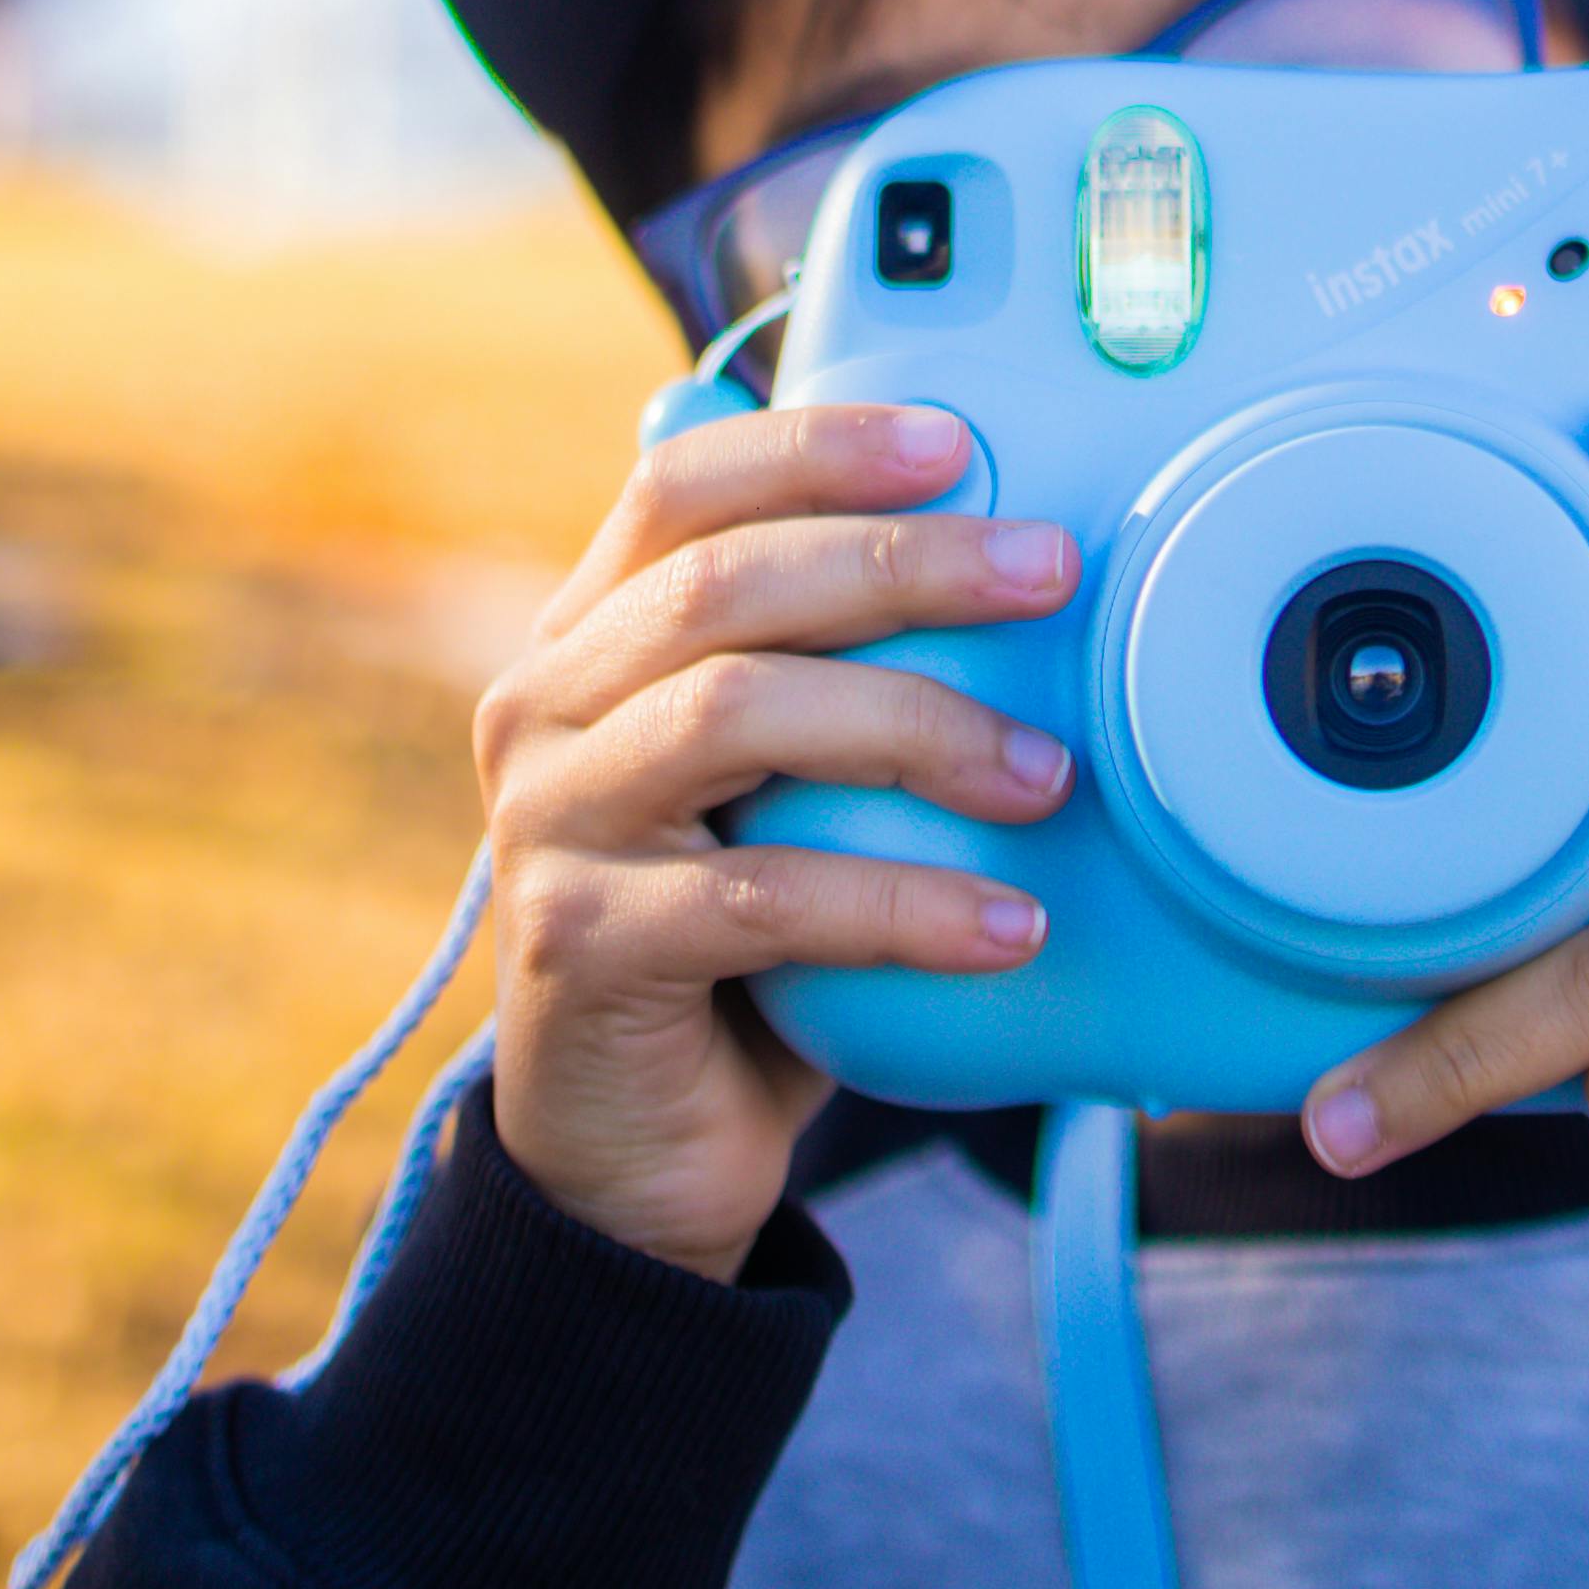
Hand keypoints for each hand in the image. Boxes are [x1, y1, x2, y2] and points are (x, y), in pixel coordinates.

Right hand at [473, 399, 1075, 1282]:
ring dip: (915, 729)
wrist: (631, 1146)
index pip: (679, 487)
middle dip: (902, 563)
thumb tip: (1011, 563)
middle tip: (1048, 573)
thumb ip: (827, 674)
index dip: (815, 448)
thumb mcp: (772, 784)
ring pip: (738, 714)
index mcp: (585, 635)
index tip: (957, 442)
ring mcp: (547, 821)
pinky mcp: (579, 942)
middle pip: (724, 584)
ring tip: (1045, 775)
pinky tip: (1009, 924)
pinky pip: (764, 899)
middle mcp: (541, 705)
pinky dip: (904, 905)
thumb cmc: (733, 937)